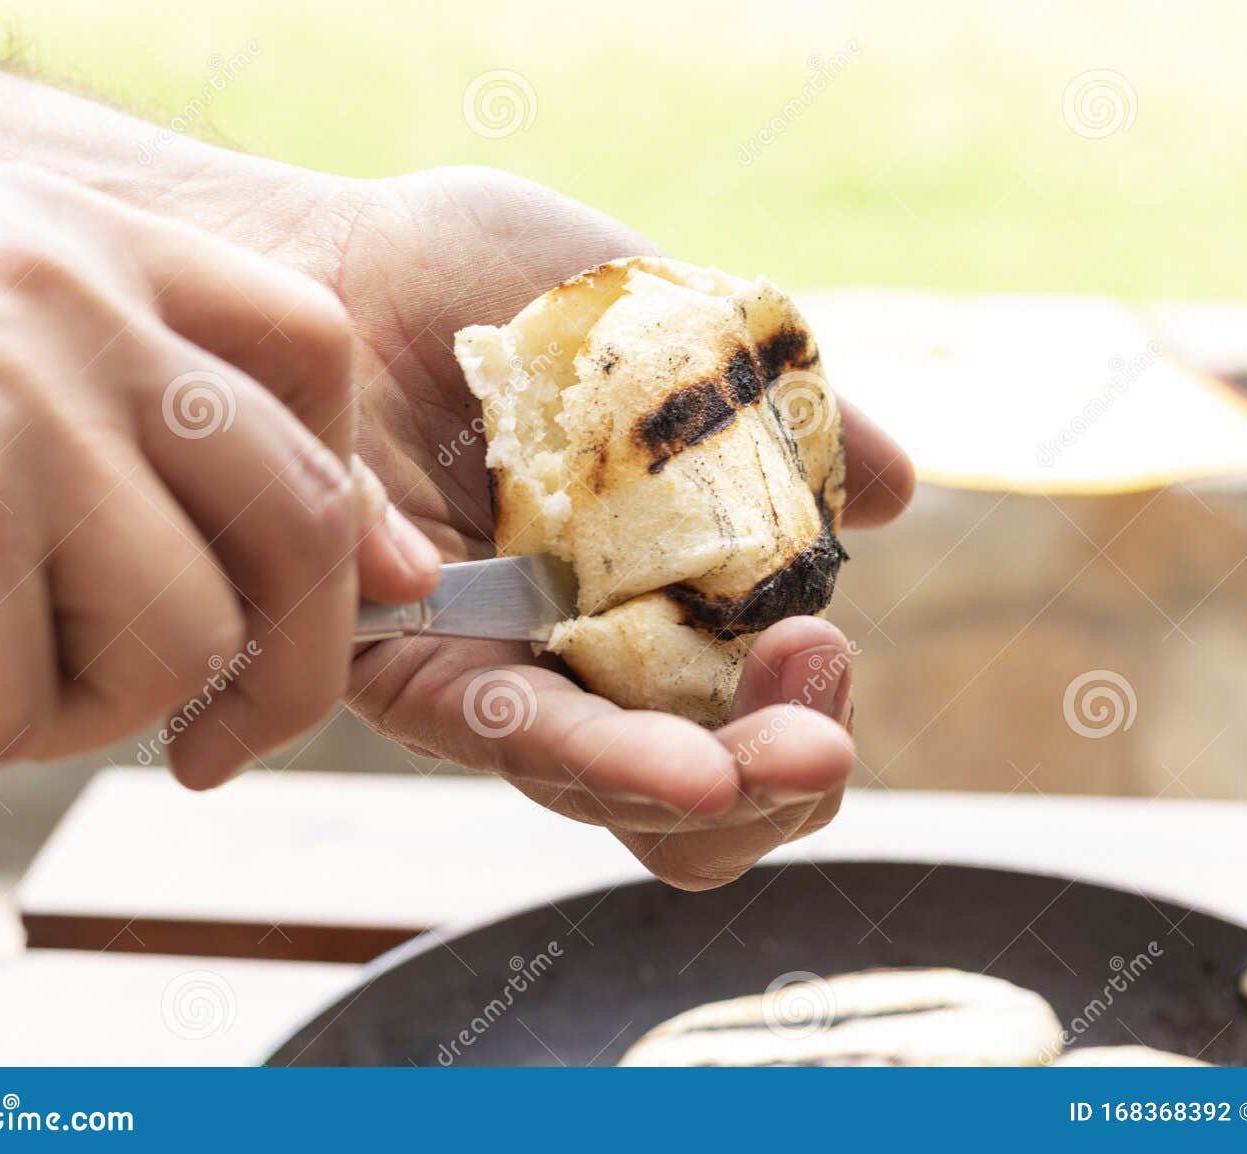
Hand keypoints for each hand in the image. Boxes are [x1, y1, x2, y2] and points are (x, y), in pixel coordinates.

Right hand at [0, 165, 436, 781]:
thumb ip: (172, 448)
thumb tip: (388, 566)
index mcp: (81, 243)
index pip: (307, 351)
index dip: (347, 496)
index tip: (346, 593)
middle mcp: (58, 290)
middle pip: (295, 510)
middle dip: (286, 668)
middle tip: (214, 749)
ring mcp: (0, 386)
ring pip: (176, 635)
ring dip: (71, 709)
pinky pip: (23, 701)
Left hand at [193, 164, 913, 887]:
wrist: (353, 250)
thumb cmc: (505, 292)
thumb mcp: (677, 338)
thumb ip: (781, 419)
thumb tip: (893, 491)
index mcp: (654, 612)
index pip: (746, 733)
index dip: (802, 728)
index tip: (825, 643)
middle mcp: (571, 666)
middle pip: (681, 810)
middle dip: (773, 783)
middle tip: (816, 713)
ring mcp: (485, 671)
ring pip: (593, 793)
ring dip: (693, 787)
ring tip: (766, 764)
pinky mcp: (393, 659)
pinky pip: (489, 726)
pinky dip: (582, 744)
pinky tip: (684, 756)